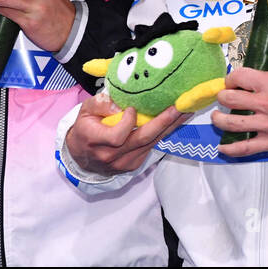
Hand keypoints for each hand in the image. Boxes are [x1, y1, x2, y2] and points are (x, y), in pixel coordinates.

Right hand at [65, 93, 185, 175]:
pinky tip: (175, 121)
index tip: (132, 108)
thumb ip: (100, 104)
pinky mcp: (134, 164)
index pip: (118, 136)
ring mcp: (125, 163)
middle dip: (164, 121)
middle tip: (180, 106)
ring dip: (170, 126)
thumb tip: (121, 104)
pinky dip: (163, 133)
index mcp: (96, 142)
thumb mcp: (85, 111)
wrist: (81, 156)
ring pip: (152, 143)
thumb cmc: (85, 128)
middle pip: (143, 139)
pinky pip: (151, 147)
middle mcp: (112, 156)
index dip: (128, 122)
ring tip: (186, 111)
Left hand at [213, 68, 267, 157]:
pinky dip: (230, 148)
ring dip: (220, 119)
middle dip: (223, 96)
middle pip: (229, 99)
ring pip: (231, 123)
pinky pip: (244, 148)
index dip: (230, 79)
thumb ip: (266, 79)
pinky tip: (223, 147)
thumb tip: (245, 83)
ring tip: (219, 117)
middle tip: (225, 98)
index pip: (238, 77)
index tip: (231, 83)